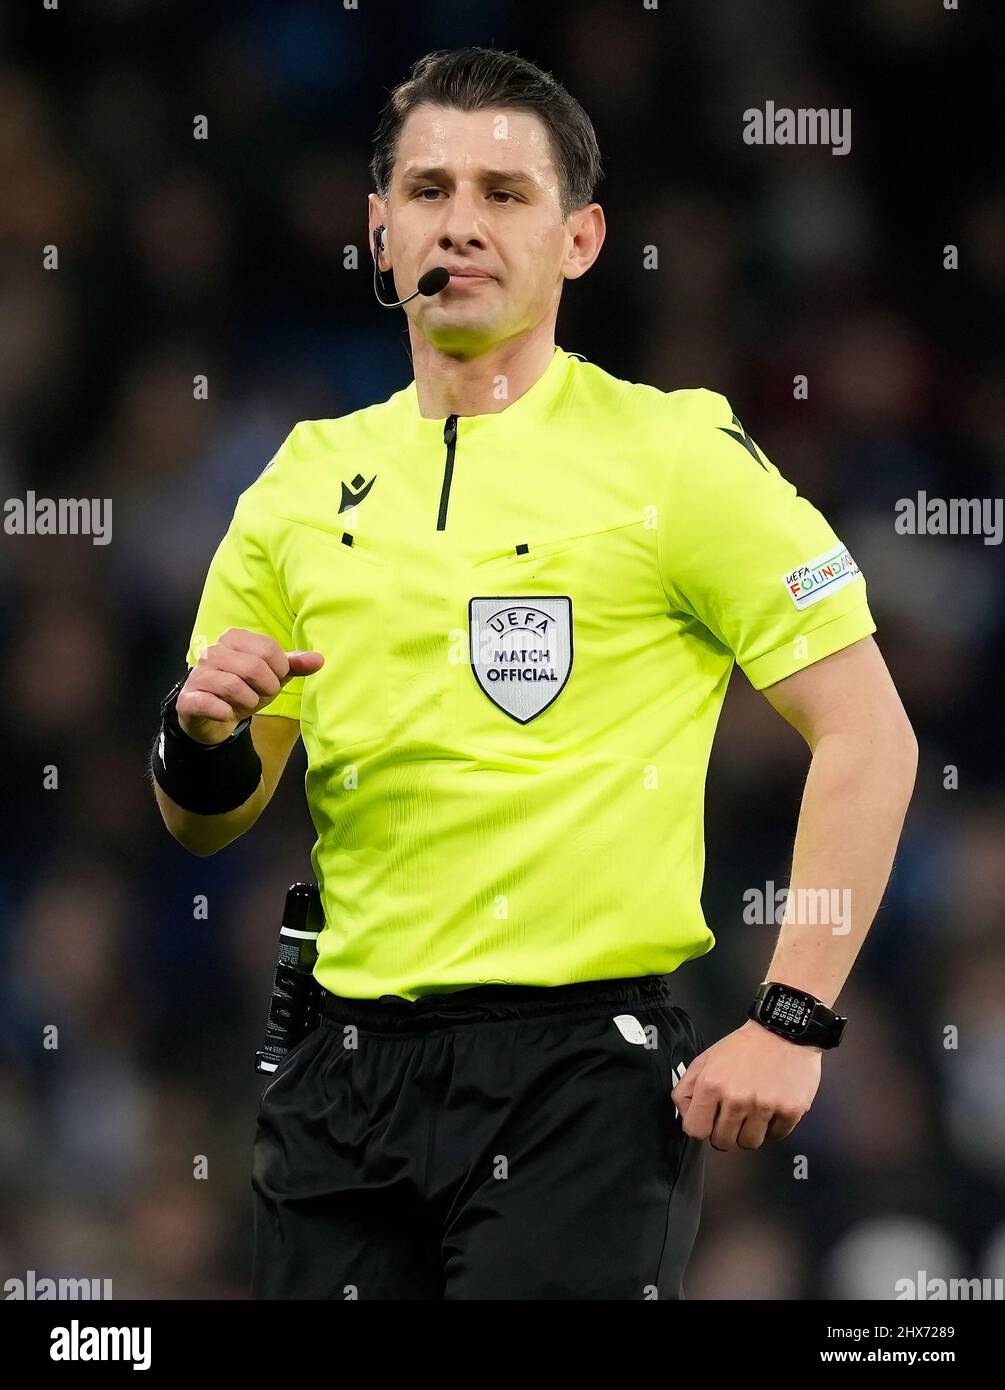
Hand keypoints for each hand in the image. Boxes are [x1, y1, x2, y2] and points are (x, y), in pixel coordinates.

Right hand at [178, 629, 323, 744]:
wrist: (213, 716)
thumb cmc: (244, 689)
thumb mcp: (271, 676)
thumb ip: (293, 665)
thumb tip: (319, 659)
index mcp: (234, 639)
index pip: (268, 650)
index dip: (278, 672)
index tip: (272, 681)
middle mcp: (212, 651)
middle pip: (253, 667)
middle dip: (265, 689)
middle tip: (260, 695)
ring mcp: (197, 674)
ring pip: (233, 686)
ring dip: (248, 702)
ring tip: (245, 704)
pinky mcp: (188, 698)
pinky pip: (210, 703)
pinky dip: (225, 712)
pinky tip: (227, 713)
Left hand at [671, 1019, 821, 1150]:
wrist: (783, 1030)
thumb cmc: (743, 1047)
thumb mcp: (706, 1060)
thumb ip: (687, 1089)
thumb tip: (686, 1117)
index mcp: (711, 1085)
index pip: (695, 1131)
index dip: (702, 1128)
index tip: (710, 1121)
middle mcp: (736, 1099)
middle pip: (723, 1143)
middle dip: (726, 1132)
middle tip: (734, 1115)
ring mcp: (764, 1106)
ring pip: (750, 1144)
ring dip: (750, 1131)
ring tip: (754, 1111)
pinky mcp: (790, 1110)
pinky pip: (776, 1137)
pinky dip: (774, 1127)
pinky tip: (773, 1107)